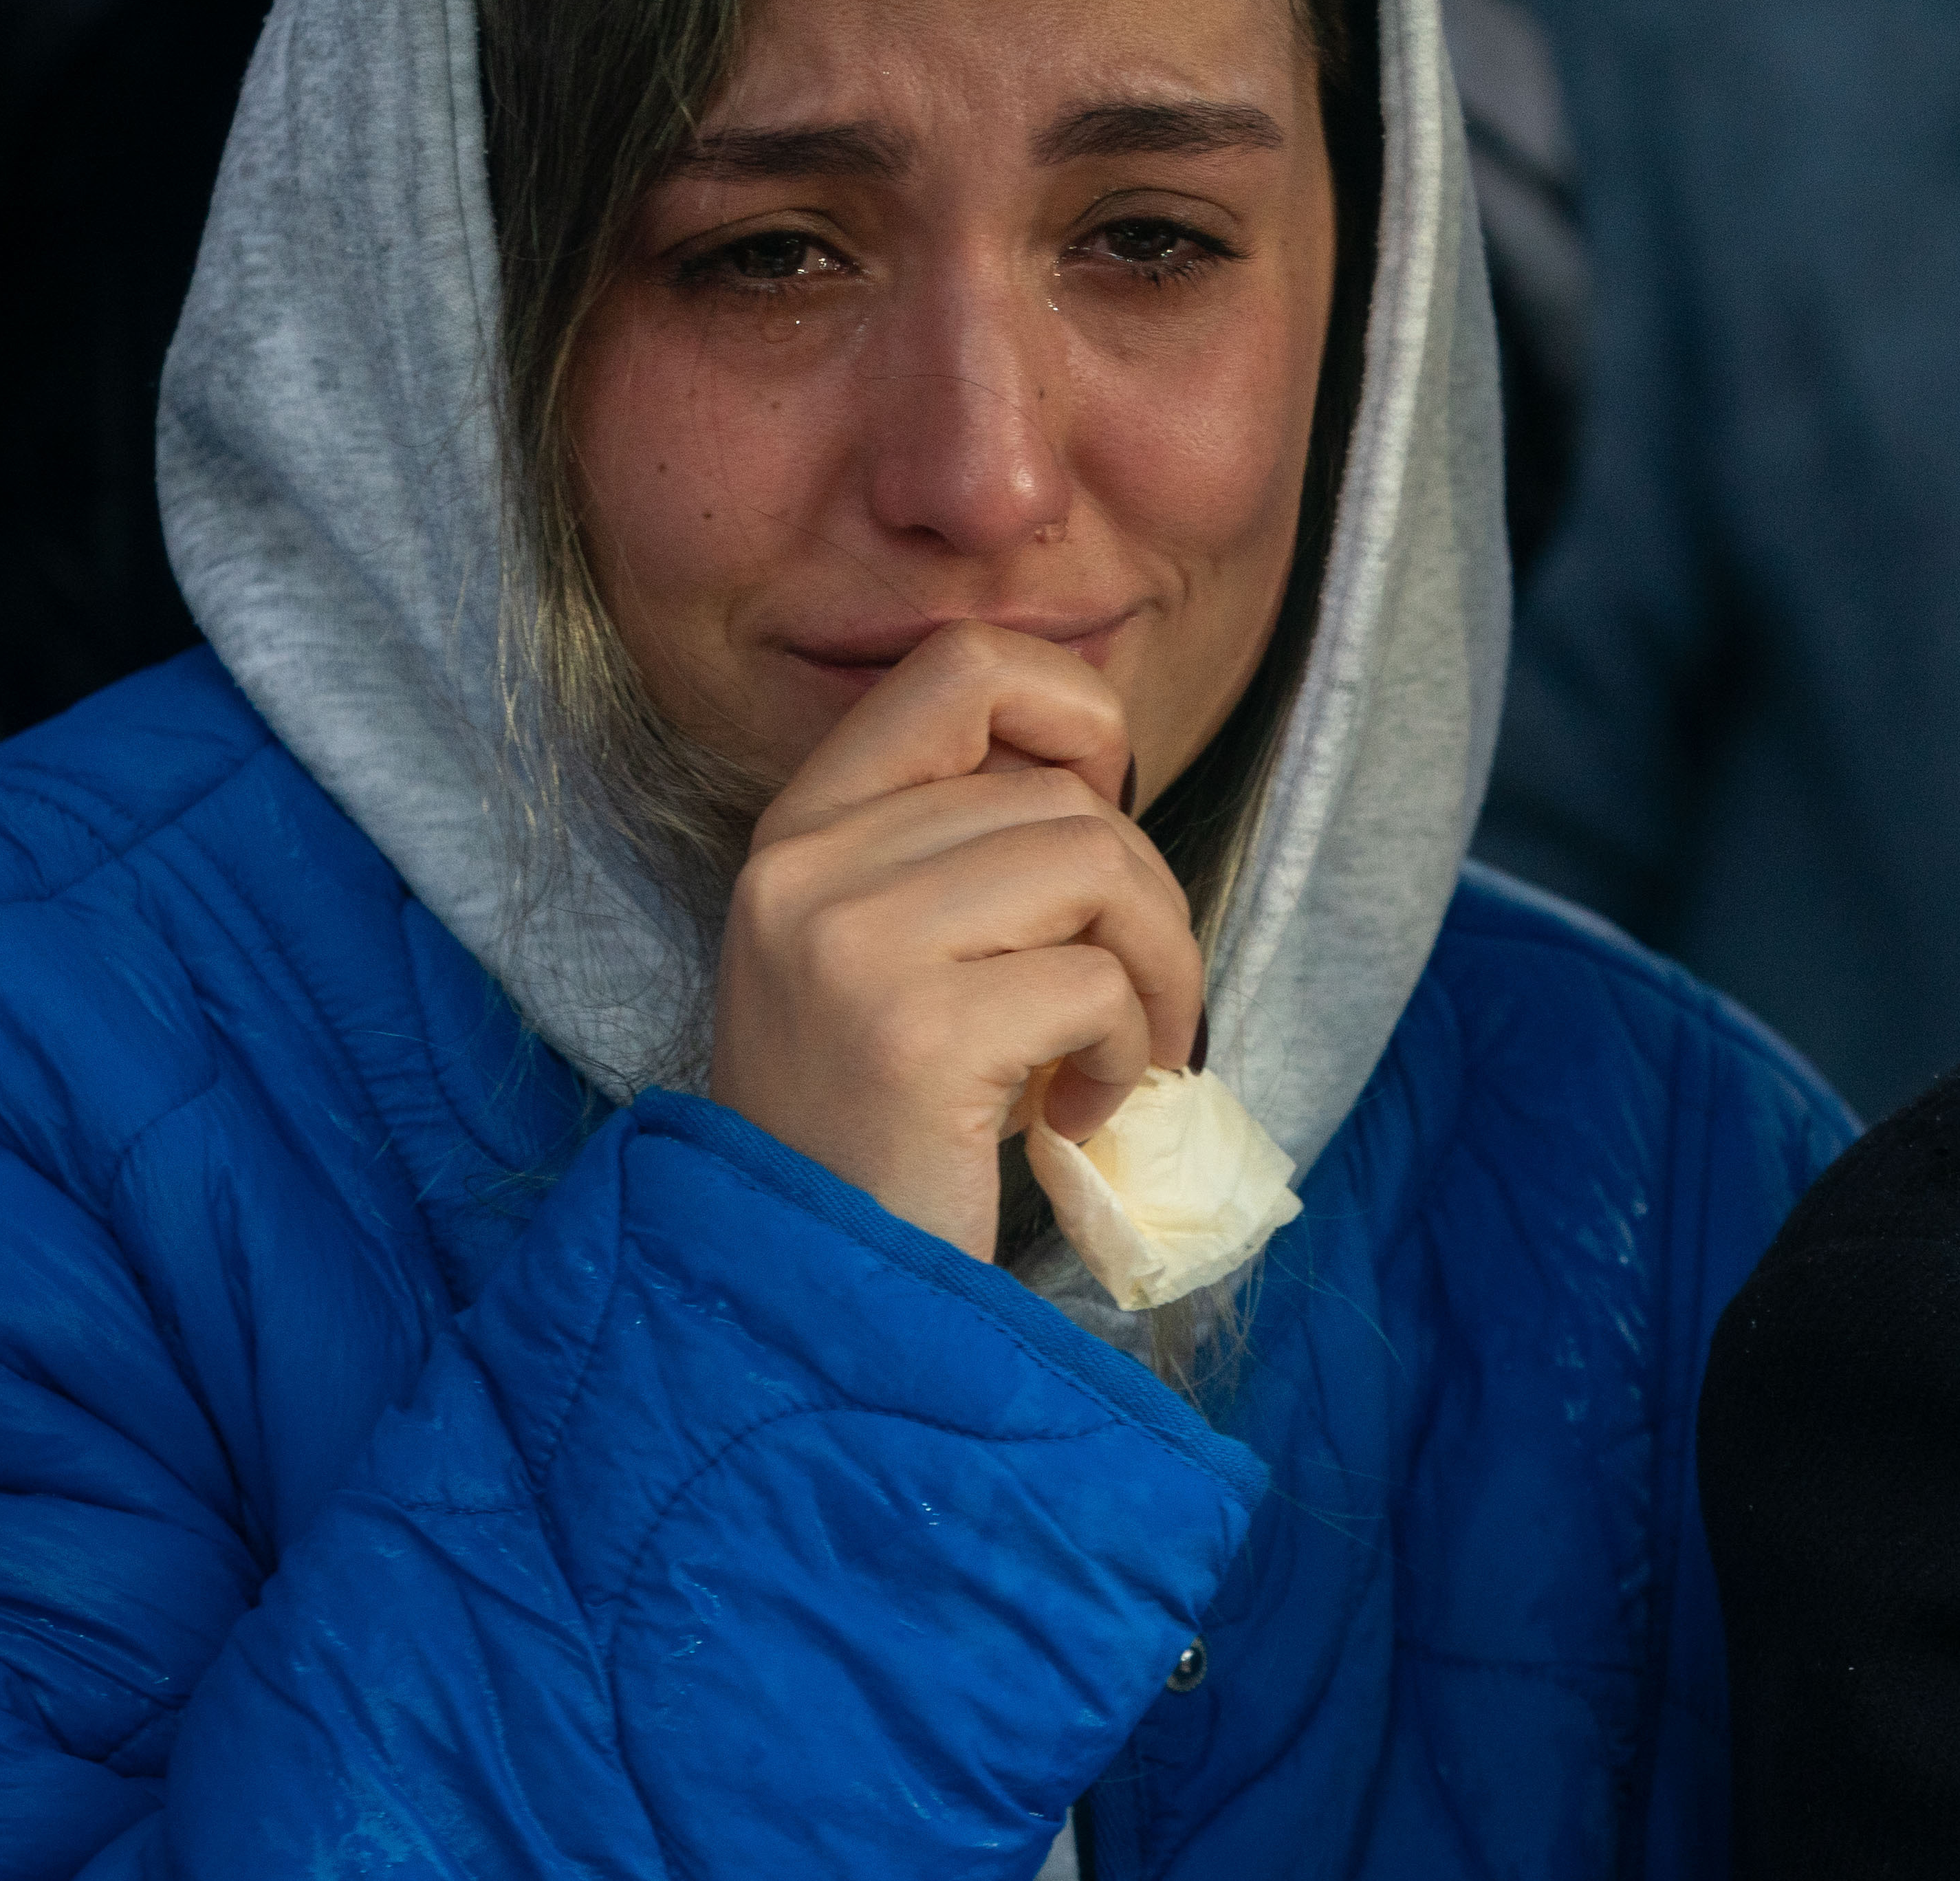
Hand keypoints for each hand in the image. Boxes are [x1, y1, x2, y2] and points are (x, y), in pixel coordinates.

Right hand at [704, 623, 1202, 1259]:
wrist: (807, 1294)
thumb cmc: (884, 1125)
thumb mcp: (895, 953)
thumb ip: (967, 848)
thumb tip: (1106, 763)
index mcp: (802, 827)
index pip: (961, 664)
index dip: (1073, 711)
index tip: (1104, 809)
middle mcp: (806, 866)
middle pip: (1064, 792)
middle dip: (1146, 899)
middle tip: (1133, 1004)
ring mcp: (850, 945)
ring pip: (1099, 866)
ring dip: (1157, 970)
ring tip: (1119, 1058)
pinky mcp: (912, 1034)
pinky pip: (1097, 984)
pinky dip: (1126, 1052)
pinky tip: (1075, 1115)